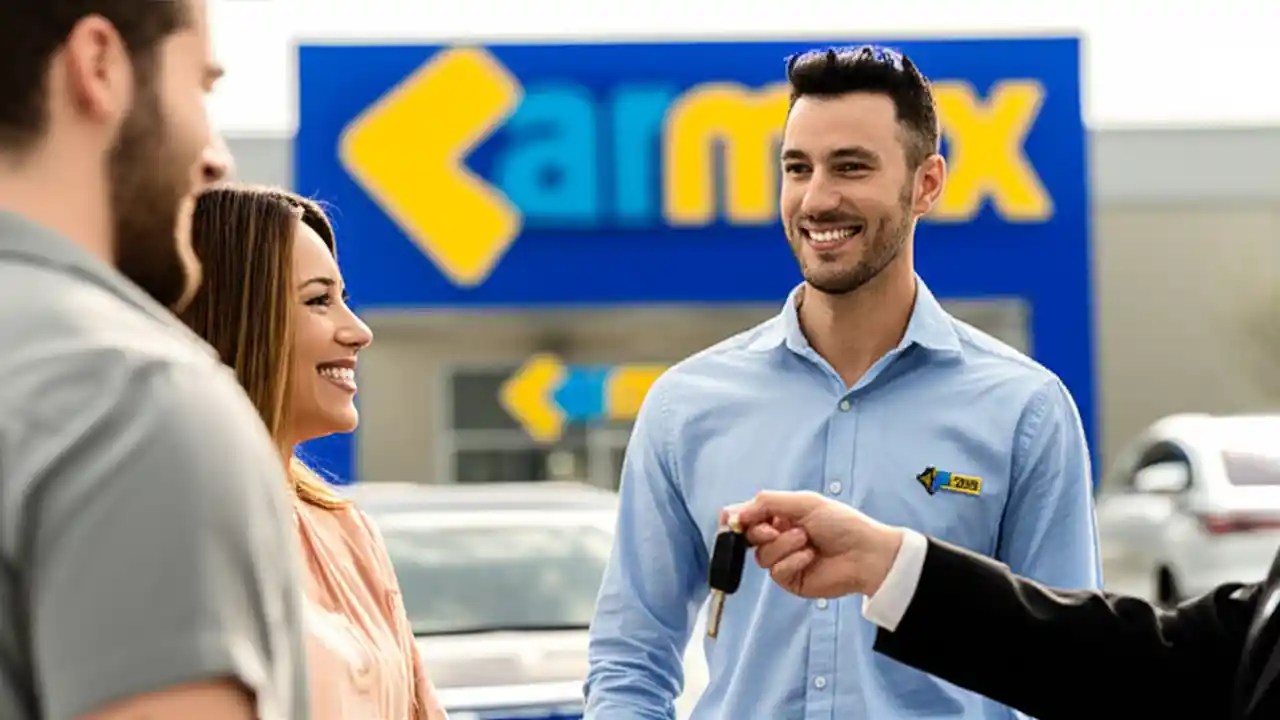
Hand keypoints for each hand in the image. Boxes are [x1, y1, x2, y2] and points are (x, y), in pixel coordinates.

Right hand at [720, 490, 903, 598]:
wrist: (866, 553)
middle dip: (759, 532)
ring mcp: (784, 560)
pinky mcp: (791, 580)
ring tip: (806, 540)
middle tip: (775, 529)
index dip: (736, 518)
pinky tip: (810, 557)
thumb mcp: (803, 502)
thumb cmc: (841, 523)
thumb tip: (733, 513)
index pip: (748, 516)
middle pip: (748, 537)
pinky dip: (792, 561)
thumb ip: (766, 503)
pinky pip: (776, 572)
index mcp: (781, 516)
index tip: (732, 520)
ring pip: (761, 556)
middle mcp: (780, 537)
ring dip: (783, 545)